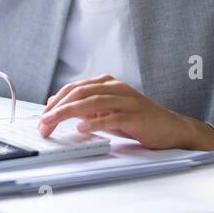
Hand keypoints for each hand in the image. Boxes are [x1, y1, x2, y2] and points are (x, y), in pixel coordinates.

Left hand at [37, 75, 213, 151]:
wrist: (170, 128)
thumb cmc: (138, 120)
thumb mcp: (109, 112)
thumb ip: (88, 109)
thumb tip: (59, 109)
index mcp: (108, 84)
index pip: (76, 87)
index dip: (56, 100)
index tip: (42, 115)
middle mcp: (116, 88)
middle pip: (80, 92)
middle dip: (57, 107)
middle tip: (42, 122)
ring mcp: (127, 101)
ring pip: (92, 102)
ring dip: (68, 113)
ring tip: (53, 122)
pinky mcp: (137, 116)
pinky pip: (112, 117)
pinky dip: (95, 122)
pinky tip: (82, 128)